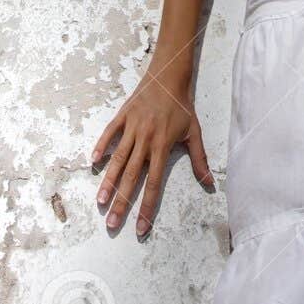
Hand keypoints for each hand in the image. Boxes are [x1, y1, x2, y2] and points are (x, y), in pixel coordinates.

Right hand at [91, 69, 213, 237]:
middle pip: (132, 177)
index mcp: (162, 146)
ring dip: (108, 181)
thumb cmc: (182, 106)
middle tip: (112, 224)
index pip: (154, 184)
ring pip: (118, 159)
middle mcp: (145, 139)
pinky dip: (101, 146)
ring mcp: (132, 127)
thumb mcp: (194, 132)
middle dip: (122, 202)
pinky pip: (110, 133)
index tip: (140, 227)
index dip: (146, 207)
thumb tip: (210, 183)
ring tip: (99, 201)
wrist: (169, 75)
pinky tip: (93, 162)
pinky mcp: (123, 115)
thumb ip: (200, 159)